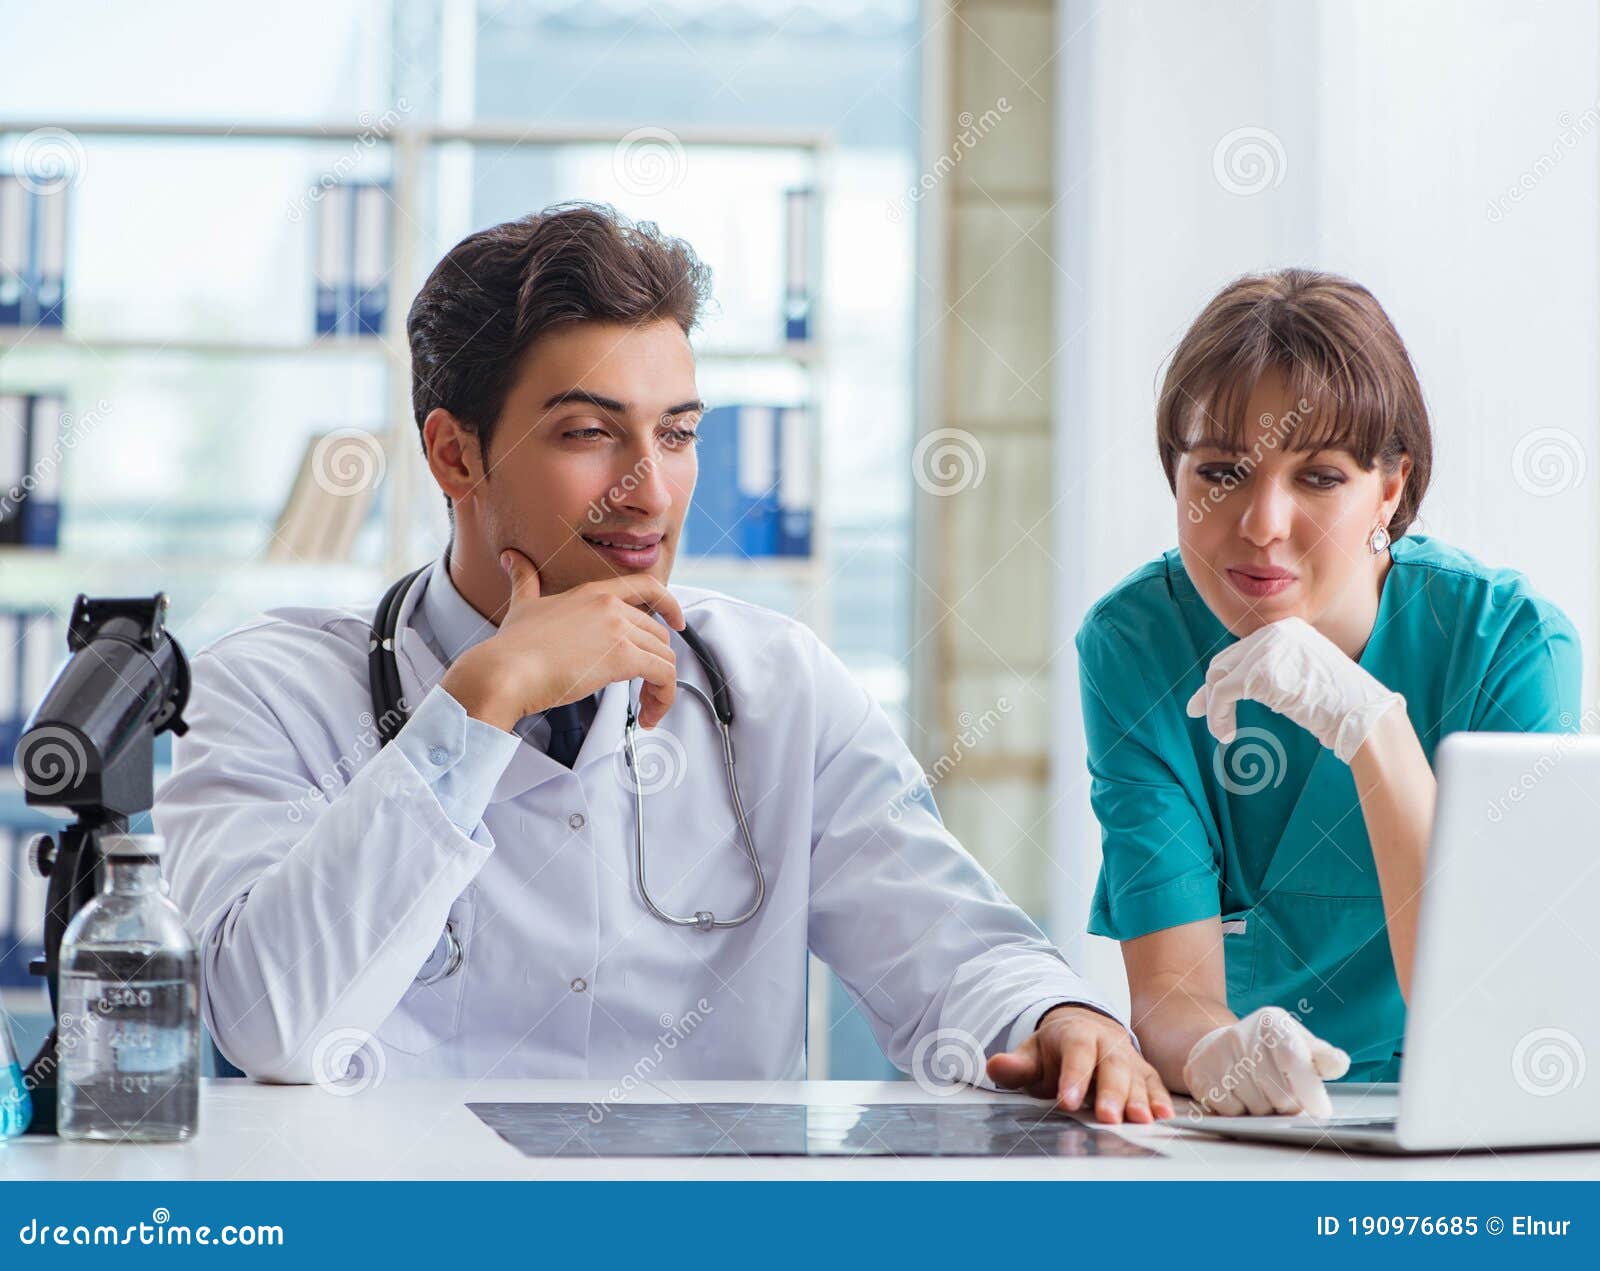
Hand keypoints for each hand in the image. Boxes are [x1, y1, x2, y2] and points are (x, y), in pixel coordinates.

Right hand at [440, 548, 685, 731]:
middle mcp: (611, 606)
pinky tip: (648, 714)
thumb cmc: (511, 646)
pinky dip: (664, 697)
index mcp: (593, 593)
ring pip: (664, 656)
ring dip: (661, 687)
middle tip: (644, 688)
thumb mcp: (522, 605)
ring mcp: (619, 630)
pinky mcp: (623, 657)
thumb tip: (512, 558)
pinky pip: (664, 675)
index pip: (647, 586)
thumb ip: (524, 580)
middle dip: (656, 662)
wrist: (504, 671)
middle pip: (658, 633)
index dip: (669, 604)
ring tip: (646, 708)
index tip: (677, 621)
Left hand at [987, 1005, 1173, 1123]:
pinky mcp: (1143, 1073)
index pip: (1075, 1054)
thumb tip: (994, 1065)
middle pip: (1111, 1067)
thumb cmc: (1056, 1049)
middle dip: (1110, 1093)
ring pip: (1135, 1077)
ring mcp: (1128, 1058)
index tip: (1066, 1102)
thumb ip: (1015, 1065)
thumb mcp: (1032, 1053)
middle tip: (1107, 1118)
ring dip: (1139, 1100)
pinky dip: (1160, 1099)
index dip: (1072, 1077)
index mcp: (1077, 1034)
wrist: (1086, 1030)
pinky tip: (1163, 1116)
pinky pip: (1154, 1084)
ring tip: (1140, 1121)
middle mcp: (1107, 1043)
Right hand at [1182, 1006, 1349, 1116]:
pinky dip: (1240, 1112)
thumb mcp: (1300, 1044)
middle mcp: (1241, 1034)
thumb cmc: (1270, 1050)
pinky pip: (1231, 1111)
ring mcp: (1217, 1054)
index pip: (1293, 1061)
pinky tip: (1239, 1095)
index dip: (1310, 1092)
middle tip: (1284, 1097)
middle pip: (1279, 1094)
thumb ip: (1323, 1057)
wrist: (1221, 1045)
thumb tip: (1338, 1063)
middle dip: (1288, 1106)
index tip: (1320, 1111)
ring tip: (1260, 1093)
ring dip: (1265, 1111)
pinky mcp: (1200, 1074)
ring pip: (1256, 1107)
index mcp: (1272, 1023)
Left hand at [1186, 616, 1403, 762]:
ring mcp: (1267, 649)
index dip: (1222, 676)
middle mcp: (1275, 632)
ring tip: (1221, 733)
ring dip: (1214, 708)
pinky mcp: (1259, 672)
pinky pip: (1222, 694)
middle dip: (1209, 690)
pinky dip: (1217, 715)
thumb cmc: (1339, 706)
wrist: (1362, 715)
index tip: (1208, 700)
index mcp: (1287, 629)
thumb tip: (1234, 685)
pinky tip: (1225, 734)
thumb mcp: (1302, 676)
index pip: (1242, 651)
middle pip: (1225, 661)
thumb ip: (1272, 672)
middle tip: (1197, 712)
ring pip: (1219, 677)